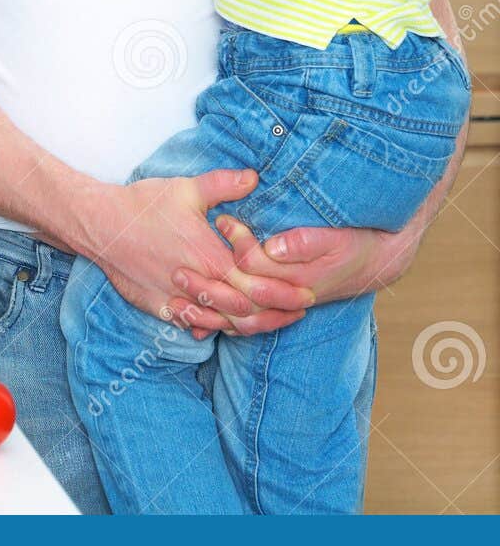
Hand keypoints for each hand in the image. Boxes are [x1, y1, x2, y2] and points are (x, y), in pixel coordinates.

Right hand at [76, 169, 311, 331]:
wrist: (100, 224)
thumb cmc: (142, 205)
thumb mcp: (186, 189)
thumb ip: (224, 184)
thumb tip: (254, 176)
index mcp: (210, 257)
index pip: (259, 284)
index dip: (286, 292)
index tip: (307, 292)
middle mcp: (197, 284)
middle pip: (248, 310)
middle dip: (278, 313)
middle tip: (300, 310)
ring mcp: (177, 299)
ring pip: (224, 324)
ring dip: (251, 325)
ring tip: (271, 320)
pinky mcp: (160, 307)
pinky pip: (194, 325)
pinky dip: (215, 328)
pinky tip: (227, 325)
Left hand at [167, 216, 417, 335]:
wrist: (370, 262)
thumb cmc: (352, 244)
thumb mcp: (333, 238)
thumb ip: (303, 242)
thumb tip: (273, 247)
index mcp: (297, 280)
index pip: (257, 267)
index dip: (237, 245)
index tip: (220, 220)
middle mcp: (286, 298)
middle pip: (240, 301)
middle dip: (208, 289)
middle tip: (177, 271)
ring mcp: (280, 309)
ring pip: (238, 321)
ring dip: (207, 314)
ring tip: (173, 304)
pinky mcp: (274, 311)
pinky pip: (241, 325)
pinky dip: (216, 325)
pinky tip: (188, 321)